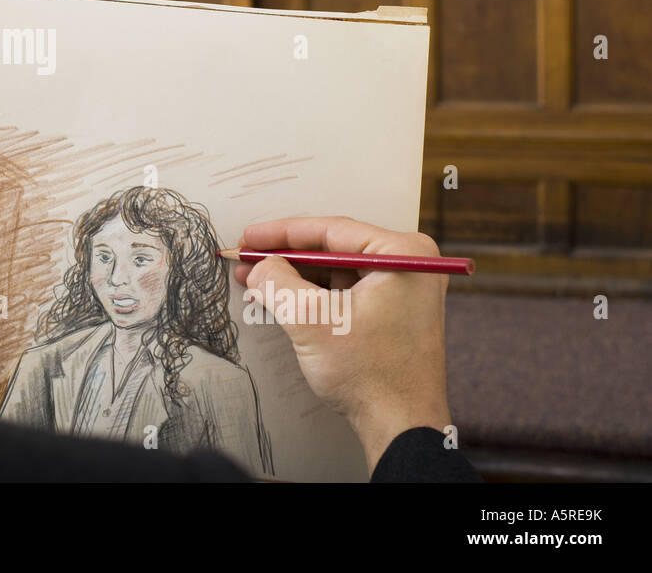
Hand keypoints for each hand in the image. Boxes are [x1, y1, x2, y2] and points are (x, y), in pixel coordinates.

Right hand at [231, 216, 451, 474]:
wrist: (400, 428)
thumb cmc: (371, 376)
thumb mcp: (310, 320)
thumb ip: (276, 281)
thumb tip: (257, 265)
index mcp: (403, 254)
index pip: (331, 230)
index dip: (281, 233)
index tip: (249, 237)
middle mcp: (411, 264)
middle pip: (333, 249)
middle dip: (285, 257)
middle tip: (247, 258)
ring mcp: (405, 289)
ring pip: (336, 271)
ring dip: (295, 277)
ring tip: (256, 281)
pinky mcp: (395, 311)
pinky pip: (346, 290)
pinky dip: (313, 295)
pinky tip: (280, 298)